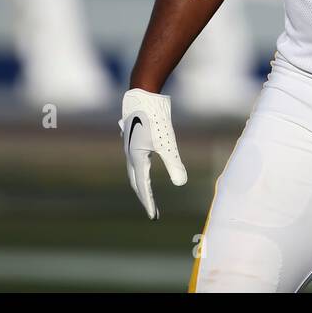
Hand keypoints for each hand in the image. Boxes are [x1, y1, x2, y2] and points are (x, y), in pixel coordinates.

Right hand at [119, 88, 187, 219]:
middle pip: (136, 182)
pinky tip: (145, 169)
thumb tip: (181, 183)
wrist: (143, 95)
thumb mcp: (167, 143)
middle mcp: (130, 155)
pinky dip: (140, 171)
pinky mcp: (133, 138)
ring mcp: (129, 146)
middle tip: (153, 212)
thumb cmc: (155, 119)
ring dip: (141, 185)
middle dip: (144, 197)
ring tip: (148, 195)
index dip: (149, 203)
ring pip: (134, 171)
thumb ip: (174, 164)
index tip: (153, 217)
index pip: (142, 187)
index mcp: (136, 159)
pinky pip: (135, 160)